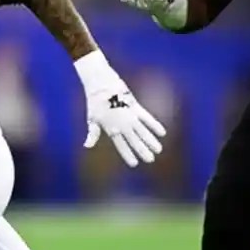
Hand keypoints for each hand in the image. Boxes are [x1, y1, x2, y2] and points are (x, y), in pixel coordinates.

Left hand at [74, 51, 166, 167]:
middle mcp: (122, 124)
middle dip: (143, 151)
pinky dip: (155, 125)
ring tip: (159, 150)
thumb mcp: (91, 120)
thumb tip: (87, 146)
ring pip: (143, 131)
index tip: (135, 164)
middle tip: (151, 160)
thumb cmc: (95, 103)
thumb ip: (92, 134)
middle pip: (135, 140)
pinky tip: (163, 133)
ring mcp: (130, 116)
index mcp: (111, 129)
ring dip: (151, 141)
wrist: (101, 85)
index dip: (128, 154)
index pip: (121, 145)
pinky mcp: (136, 107)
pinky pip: (148, 118)